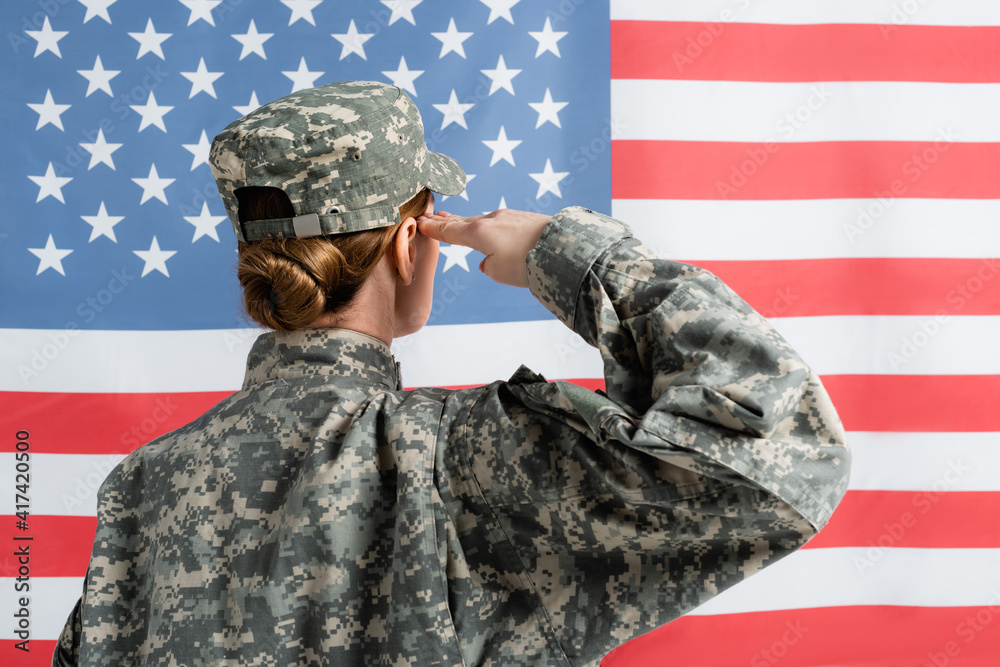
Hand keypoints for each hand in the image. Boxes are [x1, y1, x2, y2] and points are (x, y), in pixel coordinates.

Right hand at [417, 208, 550, 287]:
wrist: (564, 247)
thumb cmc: (530, 263)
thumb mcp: (500, 272)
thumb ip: (488, 266)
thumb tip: (488, 260)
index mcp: (478, 233)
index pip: (449, 231)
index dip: (433, 229)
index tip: (420, 223)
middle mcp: (491, 220)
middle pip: (462, 222)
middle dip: (446, 221)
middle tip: (431, 217)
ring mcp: (508, 217)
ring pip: (481, 221)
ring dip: (466, 222)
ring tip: (455, 221)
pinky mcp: (524, 218)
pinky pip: (498, 222)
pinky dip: (486, 225)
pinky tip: (488, 230)